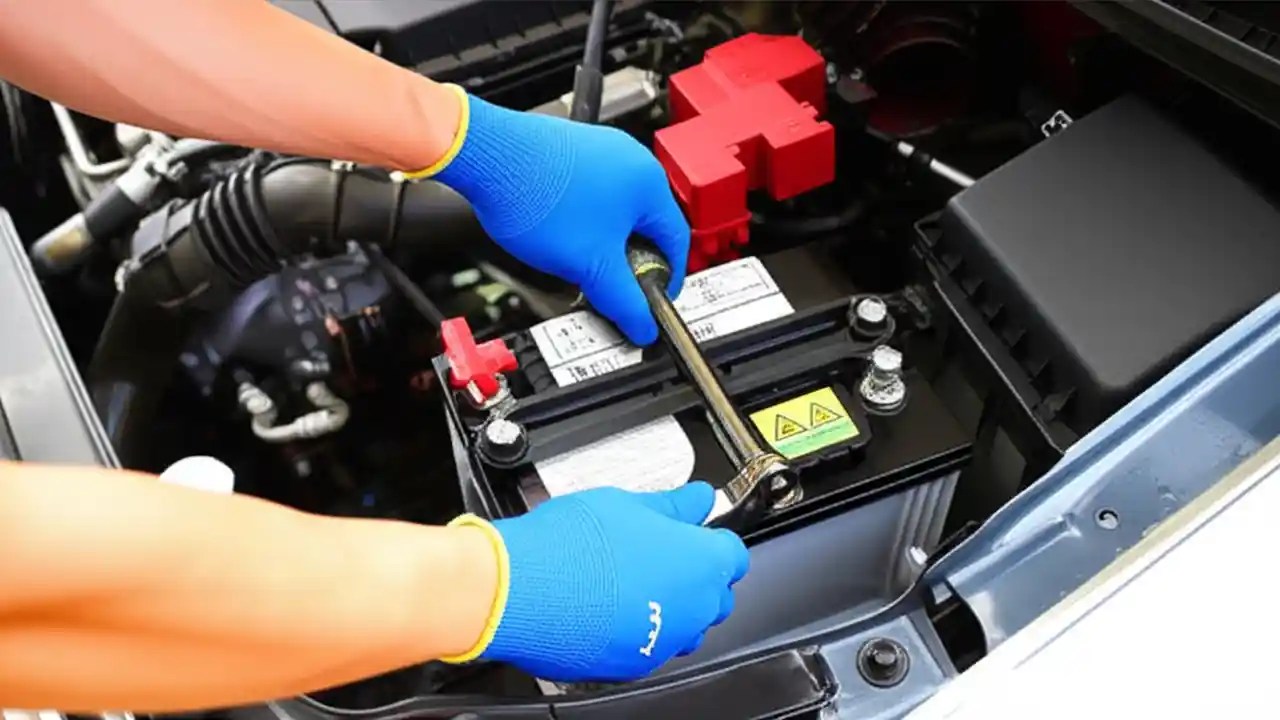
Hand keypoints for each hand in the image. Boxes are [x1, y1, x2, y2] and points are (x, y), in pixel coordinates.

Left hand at [429, 87, 689, 344]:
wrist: (485, 156)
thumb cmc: (537, 195)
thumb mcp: (591, 264)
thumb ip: (623, 300)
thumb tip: (643, 324)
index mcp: (649, 184)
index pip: (676, 243)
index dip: (666, 281)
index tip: (651, 301)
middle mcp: (630, 160)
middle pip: (645, 228)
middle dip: (628, 264)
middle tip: (610, 287)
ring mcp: (600, 152)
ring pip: (615, 214)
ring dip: (602, 244)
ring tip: (577, 262)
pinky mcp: (572, 152)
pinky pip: (590, 196)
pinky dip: (582, 222)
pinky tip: (559, 235)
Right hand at [446, 482, 747, 681]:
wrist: (522, 590)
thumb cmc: (573, 545)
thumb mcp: (628, 504)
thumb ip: (673, 505)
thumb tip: (698, 499)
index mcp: (701, 563)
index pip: (734, 553)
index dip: (712, 539)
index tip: (693, 531)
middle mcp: (693, 608)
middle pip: (716, 594)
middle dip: (696, 574)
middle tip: (659, 552)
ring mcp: (664, 641)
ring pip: (687, 624)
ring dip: (673, 605)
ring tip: (632, 580)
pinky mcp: (634, 665)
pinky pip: (653, 645)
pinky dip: (642, 629)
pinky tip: (611, 606)